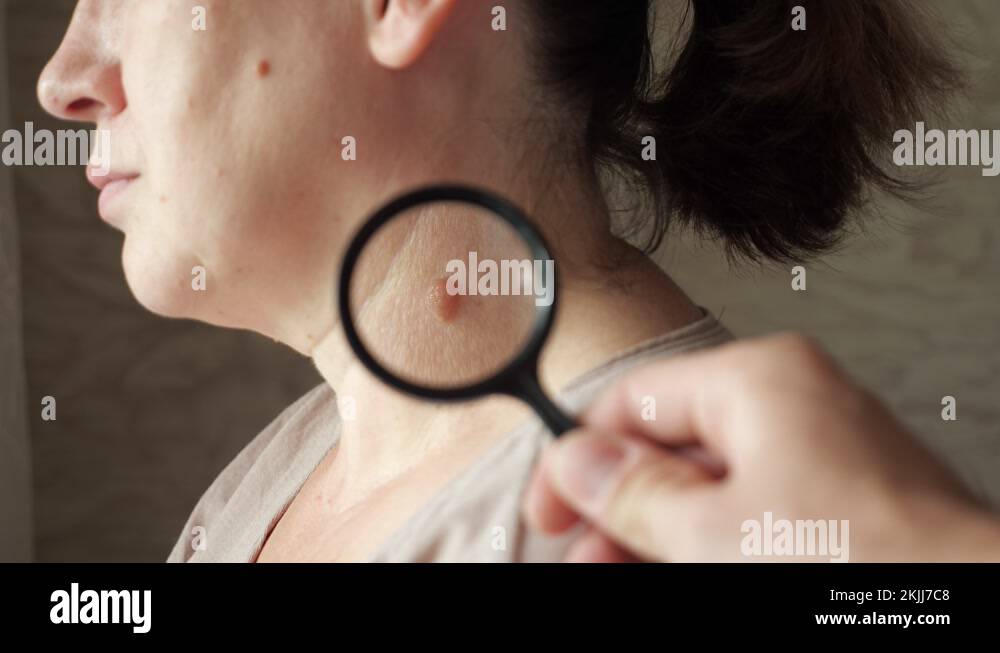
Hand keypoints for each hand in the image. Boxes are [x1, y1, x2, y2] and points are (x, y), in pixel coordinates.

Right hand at [523, 333, 999, 561]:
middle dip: (616, 507)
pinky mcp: (833, 497)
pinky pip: (746, 508)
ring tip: (617, 570)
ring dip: (653, 531)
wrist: (963, 601)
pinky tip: (674, 565)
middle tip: (583, 556)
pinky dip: (704, 540)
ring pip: (705, 485)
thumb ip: (632, 492)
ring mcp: (815, 451)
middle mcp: (789, 403)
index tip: (550, 508)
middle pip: (668, 445)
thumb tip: (576, 464)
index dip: (576, 456)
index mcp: (758, 381)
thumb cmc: (863, 560)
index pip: (634, 399)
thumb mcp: (713, 530)